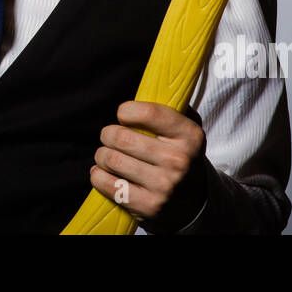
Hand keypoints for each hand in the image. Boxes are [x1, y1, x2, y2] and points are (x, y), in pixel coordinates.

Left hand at [89, 100, 208, 233]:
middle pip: (122, 137)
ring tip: (106, 154)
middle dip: (108, 134)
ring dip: (102, 155)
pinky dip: (98, 175)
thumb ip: (174, 107)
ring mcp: (164, 186)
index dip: (127, 111)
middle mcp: (178, 161)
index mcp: (190, 136)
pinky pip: (108, 184)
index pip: (149, 113)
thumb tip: (154, 86)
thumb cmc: (182, 158)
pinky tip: (102, 172)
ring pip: (111, 159)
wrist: (194, 203)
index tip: (123, 115)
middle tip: (109, 136)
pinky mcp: (148, 206)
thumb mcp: (188, 131)